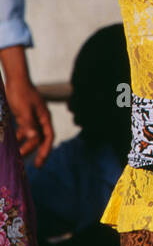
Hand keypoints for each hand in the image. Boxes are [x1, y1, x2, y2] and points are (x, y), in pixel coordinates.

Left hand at [1, 46, 53, 165]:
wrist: (15, 79)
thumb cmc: (21, 93)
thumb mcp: (24, 109)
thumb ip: (29, 124)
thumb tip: (34, 138)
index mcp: (44, 117)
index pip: (48, 136)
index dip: (46, 150)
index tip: (41, 161)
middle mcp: (40, 119)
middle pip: (40, 138)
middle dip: (36, 151)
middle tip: (34, 165)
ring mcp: (32, 118)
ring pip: (31, 136)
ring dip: (25, 146)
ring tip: (18, 157)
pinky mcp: (23, 116)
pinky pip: (22, 131)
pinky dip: (18, 138)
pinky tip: (11, 145)